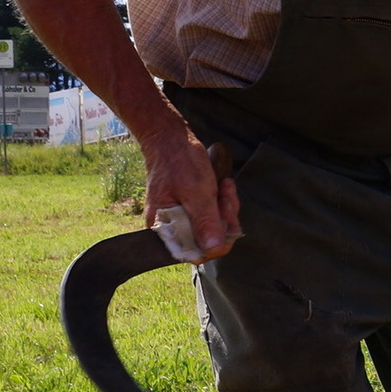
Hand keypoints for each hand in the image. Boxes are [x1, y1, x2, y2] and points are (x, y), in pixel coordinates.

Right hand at [141, 125, 242, 260]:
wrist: (170, 137)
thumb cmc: (179, 161)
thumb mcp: (196, 191)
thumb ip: (205, 220)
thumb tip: (213, 249)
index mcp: (163, 229)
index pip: (195, 253)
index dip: (217, 240)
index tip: (226, 217)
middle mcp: (170, 229)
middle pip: (207, 241)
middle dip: (223, 220)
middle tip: (226, 194)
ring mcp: (179, 219)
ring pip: (213, 228)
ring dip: (225, 208)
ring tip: (224, 186)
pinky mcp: (188, 210)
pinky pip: (210, 216)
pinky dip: (220, 203)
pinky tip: (222, 185)